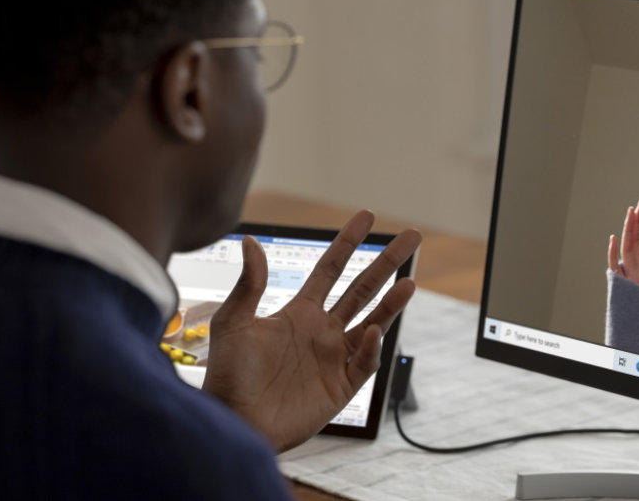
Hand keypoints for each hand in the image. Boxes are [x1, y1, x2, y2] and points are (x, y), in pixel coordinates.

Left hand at [202, 210, 420, 452]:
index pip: (330, 269)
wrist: (234, 421)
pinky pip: (364, 363)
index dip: (348, 242)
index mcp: (299, 312)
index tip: (366, 217)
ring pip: (373, 322)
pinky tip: (370, 331)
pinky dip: (370, 347)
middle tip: (411, 237)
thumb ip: (249, 284)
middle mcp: (321, 331)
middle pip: (362, 289)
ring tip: (409, 282)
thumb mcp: (234, 323)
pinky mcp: (341, 387)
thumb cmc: (227, 375)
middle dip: (386, 263)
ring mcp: (334, 358)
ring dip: (391, 303)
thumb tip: (249, 240)